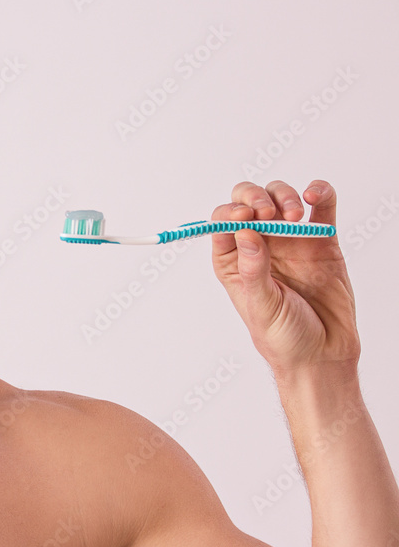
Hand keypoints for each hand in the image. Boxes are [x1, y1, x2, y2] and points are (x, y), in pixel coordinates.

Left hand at [210, 180, 359, 377]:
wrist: (323, 354)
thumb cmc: (283, 338)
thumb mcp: (261, 307)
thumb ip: (253, 270)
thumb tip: (243, 233)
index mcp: (233, 260)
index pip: (223, 223)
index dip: (231, 213)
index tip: (245, 216)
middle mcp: (259, 245)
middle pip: (249, 203)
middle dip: (255, 198)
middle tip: (268, 212)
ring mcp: (291, 240)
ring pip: (281, 199)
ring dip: (285, 196)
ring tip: (294, 216)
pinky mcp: (322, 240)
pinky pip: (321, 207)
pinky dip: (319, 192)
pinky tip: (314, 195)